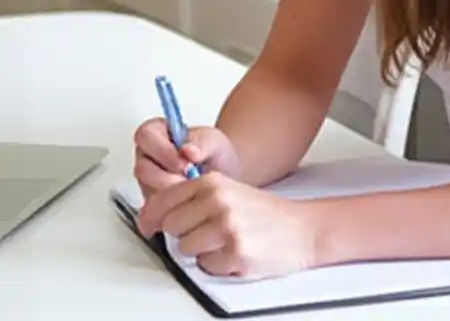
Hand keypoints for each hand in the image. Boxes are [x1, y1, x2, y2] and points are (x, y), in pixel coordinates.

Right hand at [132, 118, 242, 199]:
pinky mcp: (156, 204)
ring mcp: (149, 182)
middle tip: (189, 181)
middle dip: (167, 178)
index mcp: (155, 134)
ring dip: (171, 195)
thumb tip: (187, 151)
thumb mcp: (213, 141)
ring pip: (148, 191)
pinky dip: (174, 209)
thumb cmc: (215, 153)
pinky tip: (192, 204)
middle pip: (142, 168)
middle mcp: (147, 158)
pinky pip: (156, 210)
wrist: (226, 176)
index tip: (184, 163)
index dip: (162, 150)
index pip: (145, 136)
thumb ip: (201, 143)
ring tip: (194, 193)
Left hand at [136, 172, 330, 278]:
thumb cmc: (264, 213)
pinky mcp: (236, 253)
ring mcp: (227, 227)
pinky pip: (206, 266)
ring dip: (201, 251)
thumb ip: (192, 198)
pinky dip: (218, 265)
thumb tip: (152, 215)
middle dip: (183, 234)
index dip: (151, 216)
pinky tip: (234, 253)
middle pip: (171, 226)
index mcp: (212, 183)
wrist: (303, 228)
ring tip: (223, 242)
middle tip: (205, 233)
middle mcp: (217, 201)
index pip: (164, 199)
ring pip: (185, 248)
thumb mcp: (227, 191)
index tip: (146, 225)